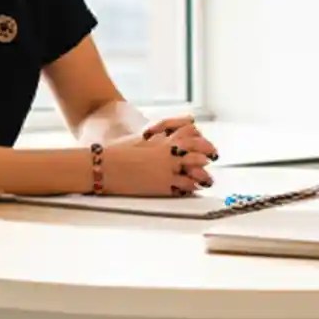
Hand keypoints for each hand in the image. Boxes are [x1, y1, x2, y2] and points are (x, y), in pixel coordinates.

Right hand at [100, 121, 214, 196]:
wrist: (106, 167)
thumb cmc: (118, 153)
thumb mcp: (139, 141)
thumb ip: (156, 139)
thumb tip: (164, 139)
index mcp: (163, 138)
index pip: (190, 130)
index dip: (198, 135)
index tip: (201, 140)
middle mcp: (169, 150)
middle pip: (199, 146)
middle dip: (208, 151)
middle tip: (211, 156)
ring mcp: (168, 168)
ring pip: (197, 166)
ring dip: (204, 172)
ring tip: (207, 178)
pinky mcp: (164, 184)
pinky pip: (186, 185)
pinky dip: (192, 186)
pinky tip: (194, 188)